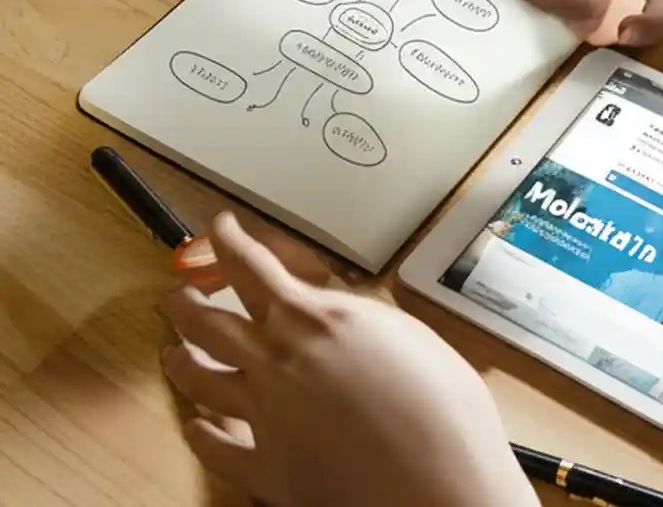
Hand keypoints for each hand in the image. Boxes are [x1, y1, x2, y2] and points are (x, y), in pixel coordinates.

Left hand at [157, 212, 533, 506]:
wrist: (438, 480)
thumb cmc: (444, 410)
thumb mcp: (409, 332)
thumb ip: (363, 316)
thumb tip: (344, 311)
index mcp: (315, 317)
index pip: (252, 264)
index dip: (226, 240)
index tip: (219, 229)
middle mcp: (278, 359)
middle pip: (208, 319)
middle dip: (186, 300)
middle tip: (177, 293)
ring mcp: (264, 413)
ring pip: (197, 376)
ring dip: (179, 358)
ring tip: (172, 351)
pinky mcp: (264, 466)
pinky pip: (214, 445)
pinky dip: (199, 432)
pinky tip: (195, 426)